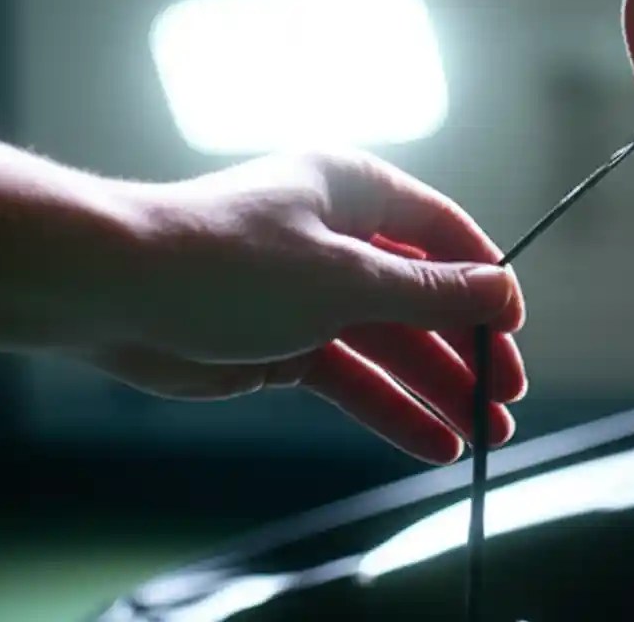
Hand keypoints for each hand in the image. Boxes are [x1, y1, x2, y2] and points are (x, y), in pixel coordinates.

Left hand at [89, 150, 526, 464]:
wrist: (117, 293)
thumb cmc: (230, 262)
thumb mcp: (346, 277)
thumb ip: (429, 292)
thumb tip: (501, 289)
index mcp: (355, 191)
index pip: (442, 233)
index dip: (485, 280)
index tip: (516, 330)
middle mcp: (338, 238)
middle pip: (421, 297)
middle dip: (466, 349)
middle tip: (508, 398)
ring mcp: (310, 293)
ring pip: (389, 345)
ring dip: (435, 388)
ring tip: (486, 435)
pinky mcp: (283, 344)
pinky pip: (351, 377)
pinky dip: (388, 408)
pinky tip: (431, 442)